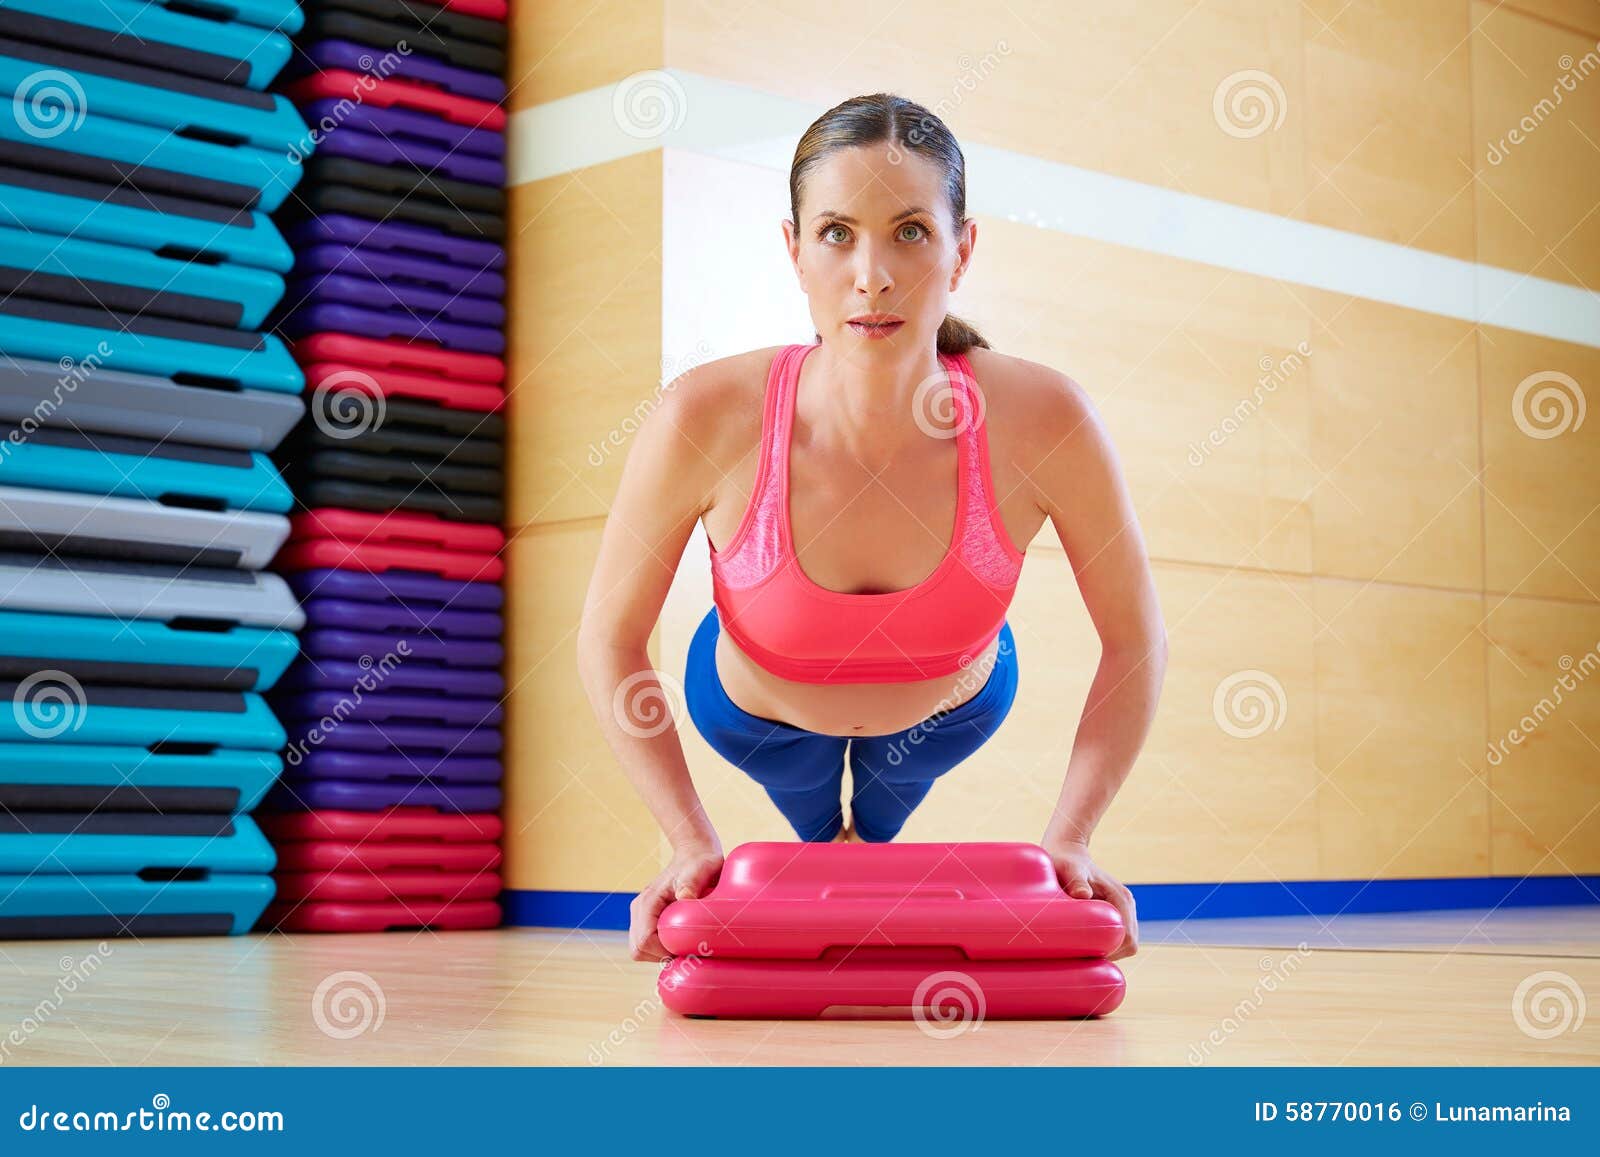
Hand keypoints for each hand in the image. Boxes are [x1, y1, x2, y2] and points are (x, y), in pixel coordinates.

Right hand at [628, 841, 723, 961]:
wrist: (695, 854)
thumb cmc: (700, 862)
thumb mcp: (701, 869)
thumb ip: (692, 882)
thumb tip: (685, 897)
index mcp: (648, 901)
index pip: (644, 941)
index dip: (664, 951)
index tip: (687, 948)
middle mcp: (639, 909)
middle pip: (638, 949)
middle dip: (661, 955)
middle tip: (686, 949)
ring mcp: (641, 915)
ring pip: (640, 950)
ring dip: (661, 953)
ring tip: (685, 943)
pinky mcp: (648, 919)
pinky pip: (647, 945)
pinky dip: (662, 949)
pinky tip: (681, 940)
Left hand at [1042, 837, 1138, 960]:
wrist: (1067, 851)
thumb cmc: (1065, 861)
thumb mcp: (1069, 869)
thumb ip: (1076, 881)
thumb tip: (1083, 895)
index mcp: (1121, 898)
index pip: (1127, 938)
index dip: (1110, 950)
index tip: (1085, 953)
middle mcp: (1125, 905)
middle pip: (1128, 943)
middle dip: (1108, 952)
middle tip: (1080, 955)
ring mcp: (1121, 909)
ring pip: (1122, 942)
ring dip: (1105, 948)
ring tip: (1079, 948)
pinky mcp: (1113, 912)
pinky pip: (1114, 936)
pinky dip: (1102, 943)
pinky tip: (1082, 941)